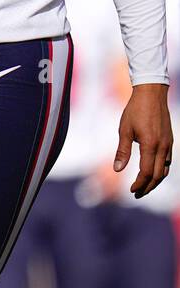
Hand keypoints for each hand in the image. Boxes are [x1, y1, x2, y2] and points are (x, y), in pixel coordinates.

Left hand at [114, 83, 172, 197]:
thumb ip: (122, 151)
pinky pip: (167, 161)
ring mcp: (168, 143)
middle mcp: (162, 146)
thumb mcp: (124, 130)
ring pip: (165, 169)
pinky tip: (153, 173)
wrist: (152, 93)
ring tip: (144, 187)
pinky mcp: (170, 140)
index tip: (131, 190)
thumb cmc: (135, 110)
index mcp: (150, 144)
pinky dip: (161, 171)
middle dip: (148, 187)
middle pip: (158, 175)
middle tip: (137, 194)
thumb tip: (117, 169)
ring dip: (155, 181)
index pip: (147, 172)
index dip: (139, 184)